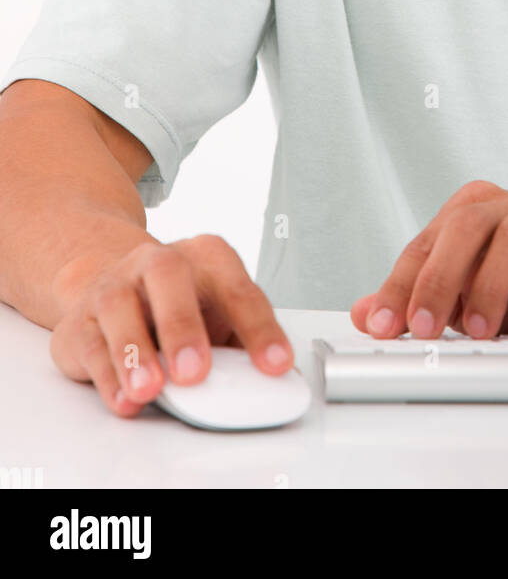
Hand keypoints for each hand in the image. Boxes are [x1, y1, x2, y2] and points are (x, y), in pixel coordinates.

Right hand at [50, 235, 294, 417]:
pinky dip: (108, 375)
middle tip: (195, 373)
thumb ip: (242, 342)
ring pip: (118, 306)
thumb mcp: (218, 314)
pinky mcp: (81, 319)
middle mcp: (158, 261)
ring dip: (135, 352)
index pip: (238, 288)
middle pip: (168, 275)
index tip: (274, 365)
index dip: (259, 328)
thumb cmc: (180, 305)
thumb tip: (278, 377)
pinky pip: (90, 343)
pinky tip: (124, 399)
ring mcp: (116, 285)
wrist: (114, 286)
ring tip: (150, 390)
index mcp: (206, 257)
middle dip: (182, 325)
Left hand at [351, 180, 507, 340]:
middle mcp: (507, 208)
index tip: (383, 326)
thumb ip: (415, 299)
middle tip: (426, 327)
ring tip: (480, 331)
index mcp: (470, 211)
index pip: (425, 243)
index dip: (400, 286)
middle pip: (465, 225)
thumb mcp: (461, 297)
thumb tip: (366, 313)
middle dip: (440, 278)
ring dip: (492, 286)